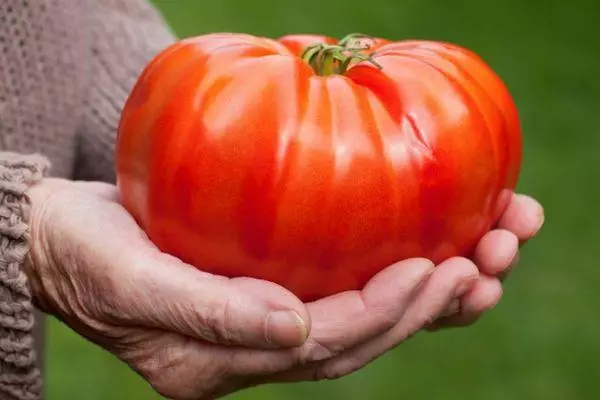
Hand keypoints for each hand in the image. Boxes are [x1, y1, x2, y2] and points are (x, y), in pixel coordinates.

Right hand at [24, 178, 541, 399]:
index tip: (431, 270)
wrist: (60, 242)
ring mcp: (254, 328)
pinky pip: (333, 295)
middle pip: (348, 344)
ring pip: (351, 325)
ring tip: (471, 270)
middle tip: (472, 271)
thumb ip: (208, 313)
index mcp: (214, 364)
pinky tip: (420, 257)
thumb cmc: (86, 255)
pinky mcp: (259, 293)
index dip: (379, 314)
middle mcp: (245, 354)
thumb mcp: (133, 279)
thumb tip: (292, 327)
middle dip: (415, 312)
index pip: (317, 349)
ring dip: (414, 302)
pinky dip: (380, 281)